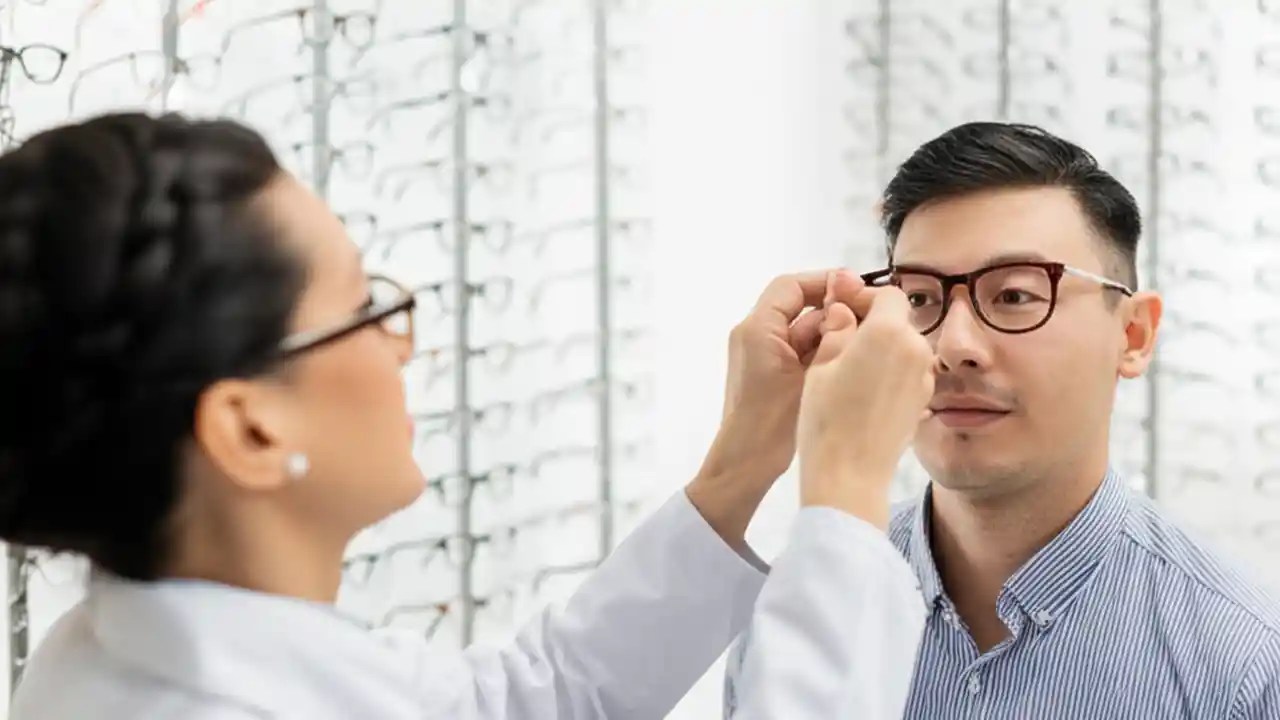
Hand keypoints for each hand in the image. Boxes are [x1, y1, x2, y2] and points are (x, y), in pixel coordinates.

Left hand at [687, 270, 863, 548]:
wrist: (746, 462)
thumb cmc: (773, 421)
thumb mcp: (808, 373)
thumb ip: (825, 334)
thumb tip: (844, 306)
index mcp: (757, 329)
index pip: (792, 286)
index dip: (825, 282)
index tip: (857, 289)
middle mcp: (753, 335)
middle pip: (798, 306)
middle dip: (832, 310)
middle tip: (866, 317)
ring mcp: (759, 354)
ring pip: (801, 329)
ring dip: (829, 332)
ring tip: (861, 341)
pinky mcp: (767, 372)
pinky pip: (797, 350)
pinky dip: (820, 351)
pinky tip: (846, 360)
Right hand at [796, 280, 934, 528]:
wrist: (849, 476)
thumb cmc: (828, 422)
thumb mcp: (821, 364)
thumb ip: (837, 327)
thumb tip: (843, 306)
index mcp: (888, 332)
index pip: (886, 294)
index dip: (863, 296)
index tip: (842, 307)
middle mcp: (915, 350)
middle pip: (897, 319)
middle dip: (871, 321)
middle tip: (839, 336)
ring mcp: (923, 377)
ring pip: (903, 346)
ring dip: (880, 347)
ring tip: (848, 367)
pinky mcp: (923, 401)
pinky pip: (907, 372)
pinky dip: (889, 371)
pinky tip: (863, 390)